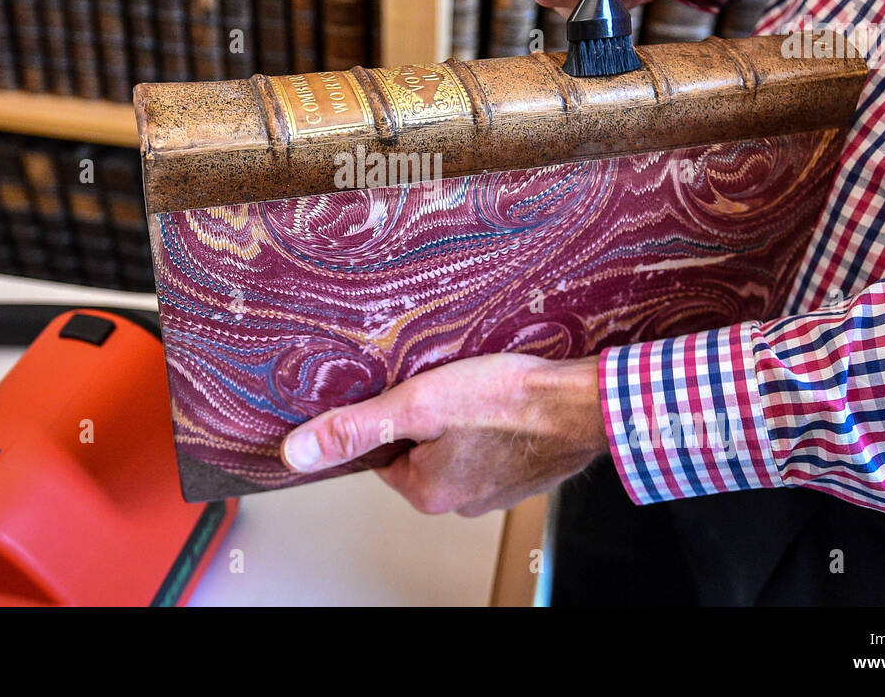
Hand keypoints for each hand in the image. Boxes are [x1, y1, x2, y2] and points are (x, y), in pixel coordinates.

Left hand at [280, 354, 608, 516]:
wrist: (588, 405)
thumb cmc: (510, 401)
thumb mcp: (418, 404)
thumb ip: (355, 428)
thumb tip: (296, 453)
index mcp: (427, 492)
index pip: (381, 454)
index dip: (389, 416)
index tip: (406, 390)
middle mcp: (461, 501)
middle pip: (418, 450)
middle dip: (428, 415)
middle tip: (446, 383)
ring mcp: (497, 490)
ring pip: (457, 446)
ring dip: (462, 418)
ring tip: (477, 389)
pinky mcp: (525, 473)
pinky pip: (493, 446)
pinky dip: (494, 423)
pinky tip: (503, 400)